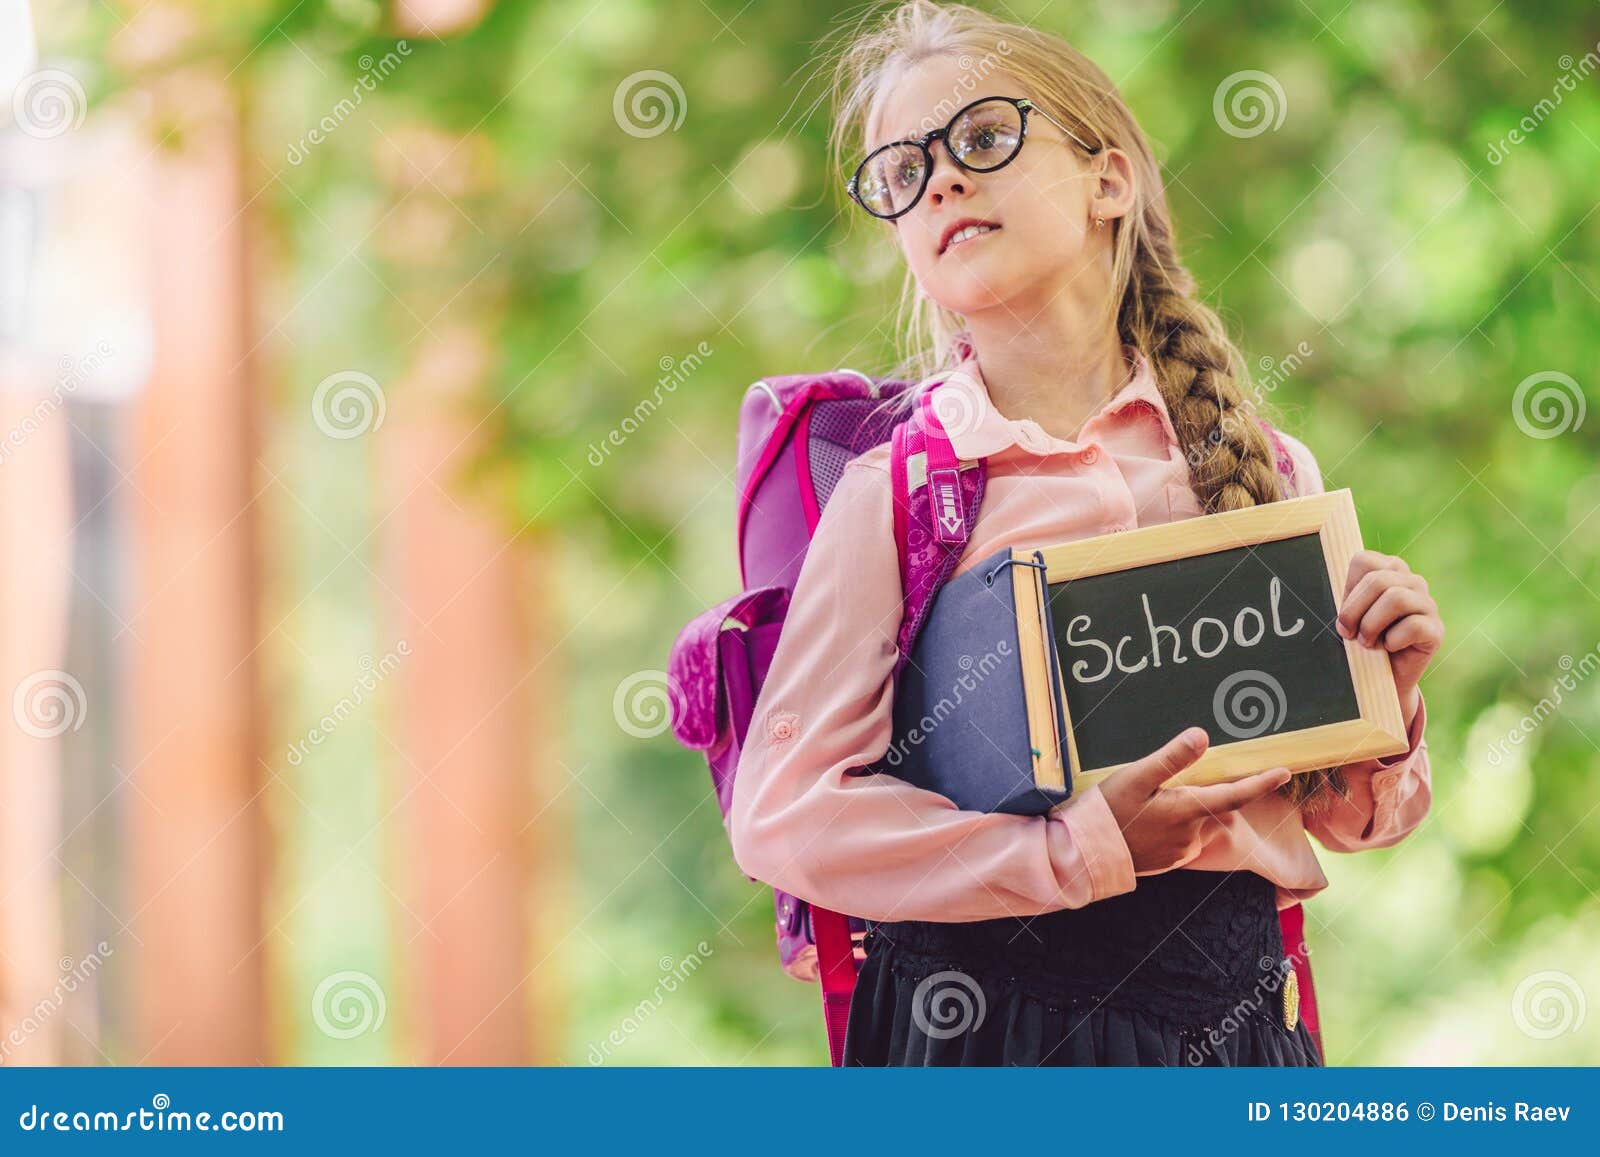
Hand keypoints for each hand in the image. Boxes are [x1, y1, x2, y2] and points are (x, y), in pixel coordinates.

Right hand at [1098, 727, 1291, 873]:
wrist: (1085, 855)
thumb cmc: (1108, 811)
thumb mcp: (1135, 777)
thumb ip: (1171, 758)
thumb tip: (1202, 736)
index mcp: (1187, 809)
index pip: (1234, 795)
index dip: (1261, 783)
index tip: (1284, 772)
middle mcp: (1191, 833)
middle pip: (1215, 808)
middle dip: (1210, 793)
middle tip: (1181, 782)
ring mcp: (1182, 850)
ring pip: (1199, 822)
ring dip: (1189, 809)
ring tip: (1153, 802)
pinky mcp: (1170, 861)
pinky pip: (1185, 837)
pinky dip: (1177, 825)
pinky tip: (1151, 820)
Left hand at [1334, 550, 1442, 721]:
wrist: (1380, 679)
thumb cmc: (1361, 640)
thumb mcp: (1348, 615)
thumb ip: (1344, 597)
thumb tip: (1327, 586)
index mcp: (1390, 570)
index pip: (1364, 561)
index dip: (1348, 590)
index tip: (1344, 614)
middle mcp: (1413, 582)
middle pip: (1378, 580)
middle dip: (1354, 611)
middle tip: (1348, 633)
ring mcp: (1428, 604)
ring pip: (1396, 599)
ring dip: (1372, 626)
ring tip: (1368, 642)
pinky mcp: (1436, 629)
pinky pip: (1413, 626)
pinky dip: (1393, 641)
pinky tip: (1391, 648)